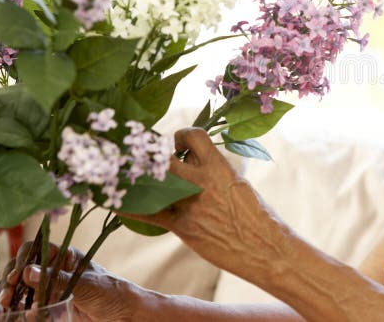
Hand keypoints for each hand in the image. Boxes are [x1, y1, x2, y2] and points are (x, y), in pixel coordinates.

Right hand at [0, 242, 139, 321]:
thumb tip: (28, 271)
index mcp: (65, 256)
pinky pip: (33, 305)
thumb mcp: (84, 284)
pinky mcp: (52, 304)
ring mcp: (52, 287)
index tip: (16, 276)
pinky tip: (30, 314)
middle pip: (25, 269)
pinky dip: (26, 309)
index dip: (23, 260)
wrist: (122, 312)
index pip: (36, 250)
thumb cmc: (109, 290)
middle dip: (12, 280)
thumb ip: (57, 279)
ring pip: (25, 288)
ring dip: (14, 296)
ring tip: (8, 306)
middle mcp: (55, 269)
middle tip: (6, 296)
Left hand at [133, 128, 288, 284]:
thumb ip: (217, 172)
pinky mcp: (183, 228)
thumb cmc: (258, 216)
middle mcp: (202, 183)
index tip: (177, 143)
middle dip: (154, 154)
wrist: (264, 247)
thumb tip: (199, 165)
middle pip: (165, 157)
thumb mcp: (240, 185)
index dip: (181, 135)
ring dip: (140, 177)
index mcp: (220, 167)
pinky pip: (149, 215)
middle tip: (149, 157)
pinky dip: (130, 210)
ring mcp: (190, 205)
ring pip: (153, 182)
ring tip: (133, 174)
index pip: (193, 136)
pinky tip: (118, 204)